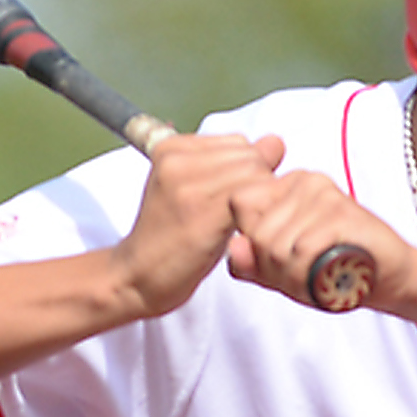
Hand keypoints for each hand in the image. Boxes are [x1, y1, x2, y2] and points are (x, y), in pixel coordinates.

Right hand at [115, 132, 286, 317]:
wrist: (139, 275)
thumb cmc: (173, 236)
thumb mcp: (194, 189)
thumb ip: (231, 164)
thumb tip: (276, 143)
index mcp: (172, 148)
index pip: (238, 142)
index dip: (248, 172)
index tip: (231, 198)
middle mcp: (177, 160)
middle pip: (250, 156)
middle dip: (256, 185)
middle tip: (240, 216)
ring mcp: (189, 184)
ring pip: (256, 175)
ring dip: (259, 203)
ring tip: (238, 224)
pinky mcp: (204, 211)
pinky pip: (253, 199)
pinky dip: (257, 218)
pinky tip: (240, 234)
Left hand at [225, 167, 416, 309]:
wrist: (395, 277)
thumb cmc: (339, 272)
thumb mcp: (286, 271)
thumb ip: (253, 262)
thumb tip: (234, 247)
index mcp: (288, 185)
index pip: (240, 205)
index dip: (253, 241)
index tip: (283, 257)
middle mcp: (304, 180)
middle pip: (257, 232)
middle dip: (274, 268)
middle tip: (307, 273)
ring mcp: (323, 194)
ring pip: (277, 246)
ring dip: (295, 275)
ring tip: (321, 274)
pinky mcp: (340, 212)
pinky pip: (302, 252)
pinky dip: (312, 274)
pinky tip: (332, 273)